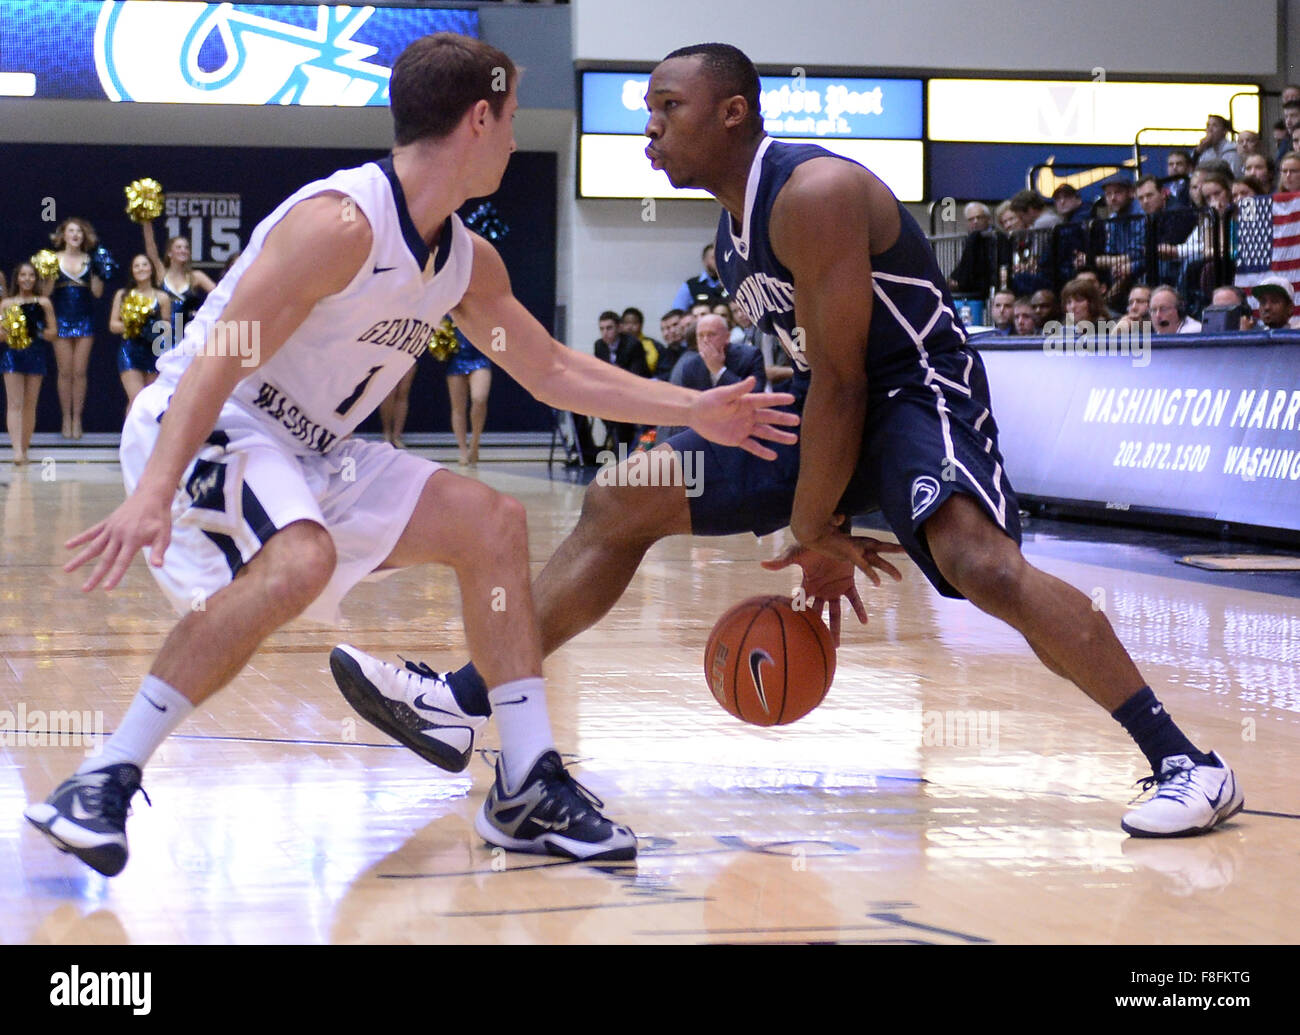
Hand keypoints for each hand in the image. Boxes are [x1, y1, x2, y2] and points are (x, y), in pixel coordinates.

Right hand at [64, 488, 172, 591]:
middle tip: (84, 589)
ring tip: (66, 569)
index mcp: (133, 540)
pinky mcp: (108, 522)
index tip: (106, 589)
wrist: (151, 495)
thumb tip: (158, 567)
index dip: (114, 576)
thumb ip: (158, 551)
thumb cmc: (160, 518)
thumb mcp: (164, 535)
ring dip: (80, 558)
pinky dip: (80, 538)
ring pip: (93, 546)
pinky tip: (67, 545)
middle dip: (95, 575)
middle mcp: (119, 535)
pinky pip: (92, 532)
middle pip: (104, 558)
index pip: (122, 562)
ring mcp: (111, 528)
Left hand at [687, 377, 798, 458]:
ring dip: (779, 436)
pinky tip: (773, 455)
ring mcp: (744, 428)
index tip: (792, 398)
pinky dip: (762, 451)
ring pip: (765, 433)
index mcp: (747, 402)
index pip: (766, 400)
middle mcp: (749, 415)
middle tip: (798, 421)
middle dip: (783, 419)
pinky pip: (752, 446)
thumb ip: (739, 389)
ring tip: (793, 439)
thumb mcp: (723, 394)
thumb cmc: (709, 400)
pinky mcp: (737, 439)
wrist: (696, 414)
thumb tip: (753, 379)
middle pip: (770, 418)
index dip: (778, 399)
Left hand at [699, 337, 725, 376]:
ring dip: (702, 347)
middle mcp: (712, 356)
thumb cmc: (721, 363)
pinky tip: (700, 351)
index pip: (711, 346)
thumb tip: (722, 344)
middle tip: (701, 338)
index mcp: (716, 353)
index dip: (708, 341)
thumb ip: (722, 350)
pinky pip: (703, 357)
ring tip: (699, 343)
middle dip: (703, 343)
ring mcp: (709, 359)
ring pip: (704, 352)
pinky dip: (702, 354)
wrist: (719, 371)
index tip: (706, 337)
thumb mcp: (723, 356)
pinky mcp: (707, 362)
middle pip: (707, 348)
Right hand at [763, 518, 904, 644]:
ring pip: (836, 612)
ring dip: (836, 627)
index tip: (793, 630)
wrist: (831, 535)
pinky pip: (854, 599)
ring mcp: (835, 588)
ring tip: (835, 645)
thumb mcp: (796, 553)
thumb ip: (781, 562)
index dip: (798, 614)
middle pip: (818, 614)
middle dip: (816, 629)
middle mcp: (821, 590)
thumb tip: (761, 564)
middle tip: (813, 646)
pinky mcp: (848, 583)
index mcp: (809, 585)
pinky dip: (859, 609)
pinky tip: (864, 621)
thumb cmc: (812, 543)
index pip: (801, 602)